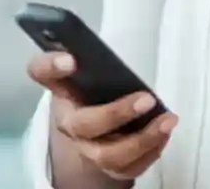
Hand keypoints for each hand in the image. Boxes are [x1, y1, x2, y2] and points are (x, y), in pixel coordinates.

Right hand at [27, 51, 177, 181]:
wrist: (96, 126)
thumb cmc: (96, 90)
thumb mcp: (94, 68)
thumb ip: (96, 53)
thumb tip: (111, 42)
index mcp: (61, 88)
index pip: (42, 72)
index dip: (52, 66)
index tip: (70, 59)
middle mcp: (69, 123)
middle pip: (84, 124)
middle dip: (116, 114)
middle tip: (146, 99)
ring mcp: (88, 149)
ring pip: (109, 155)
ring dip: (142, 139)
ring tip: (167, 120)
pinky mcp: (110, 167)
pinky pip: (129, 168)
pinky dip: (151, 152)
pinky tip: (164, 133)